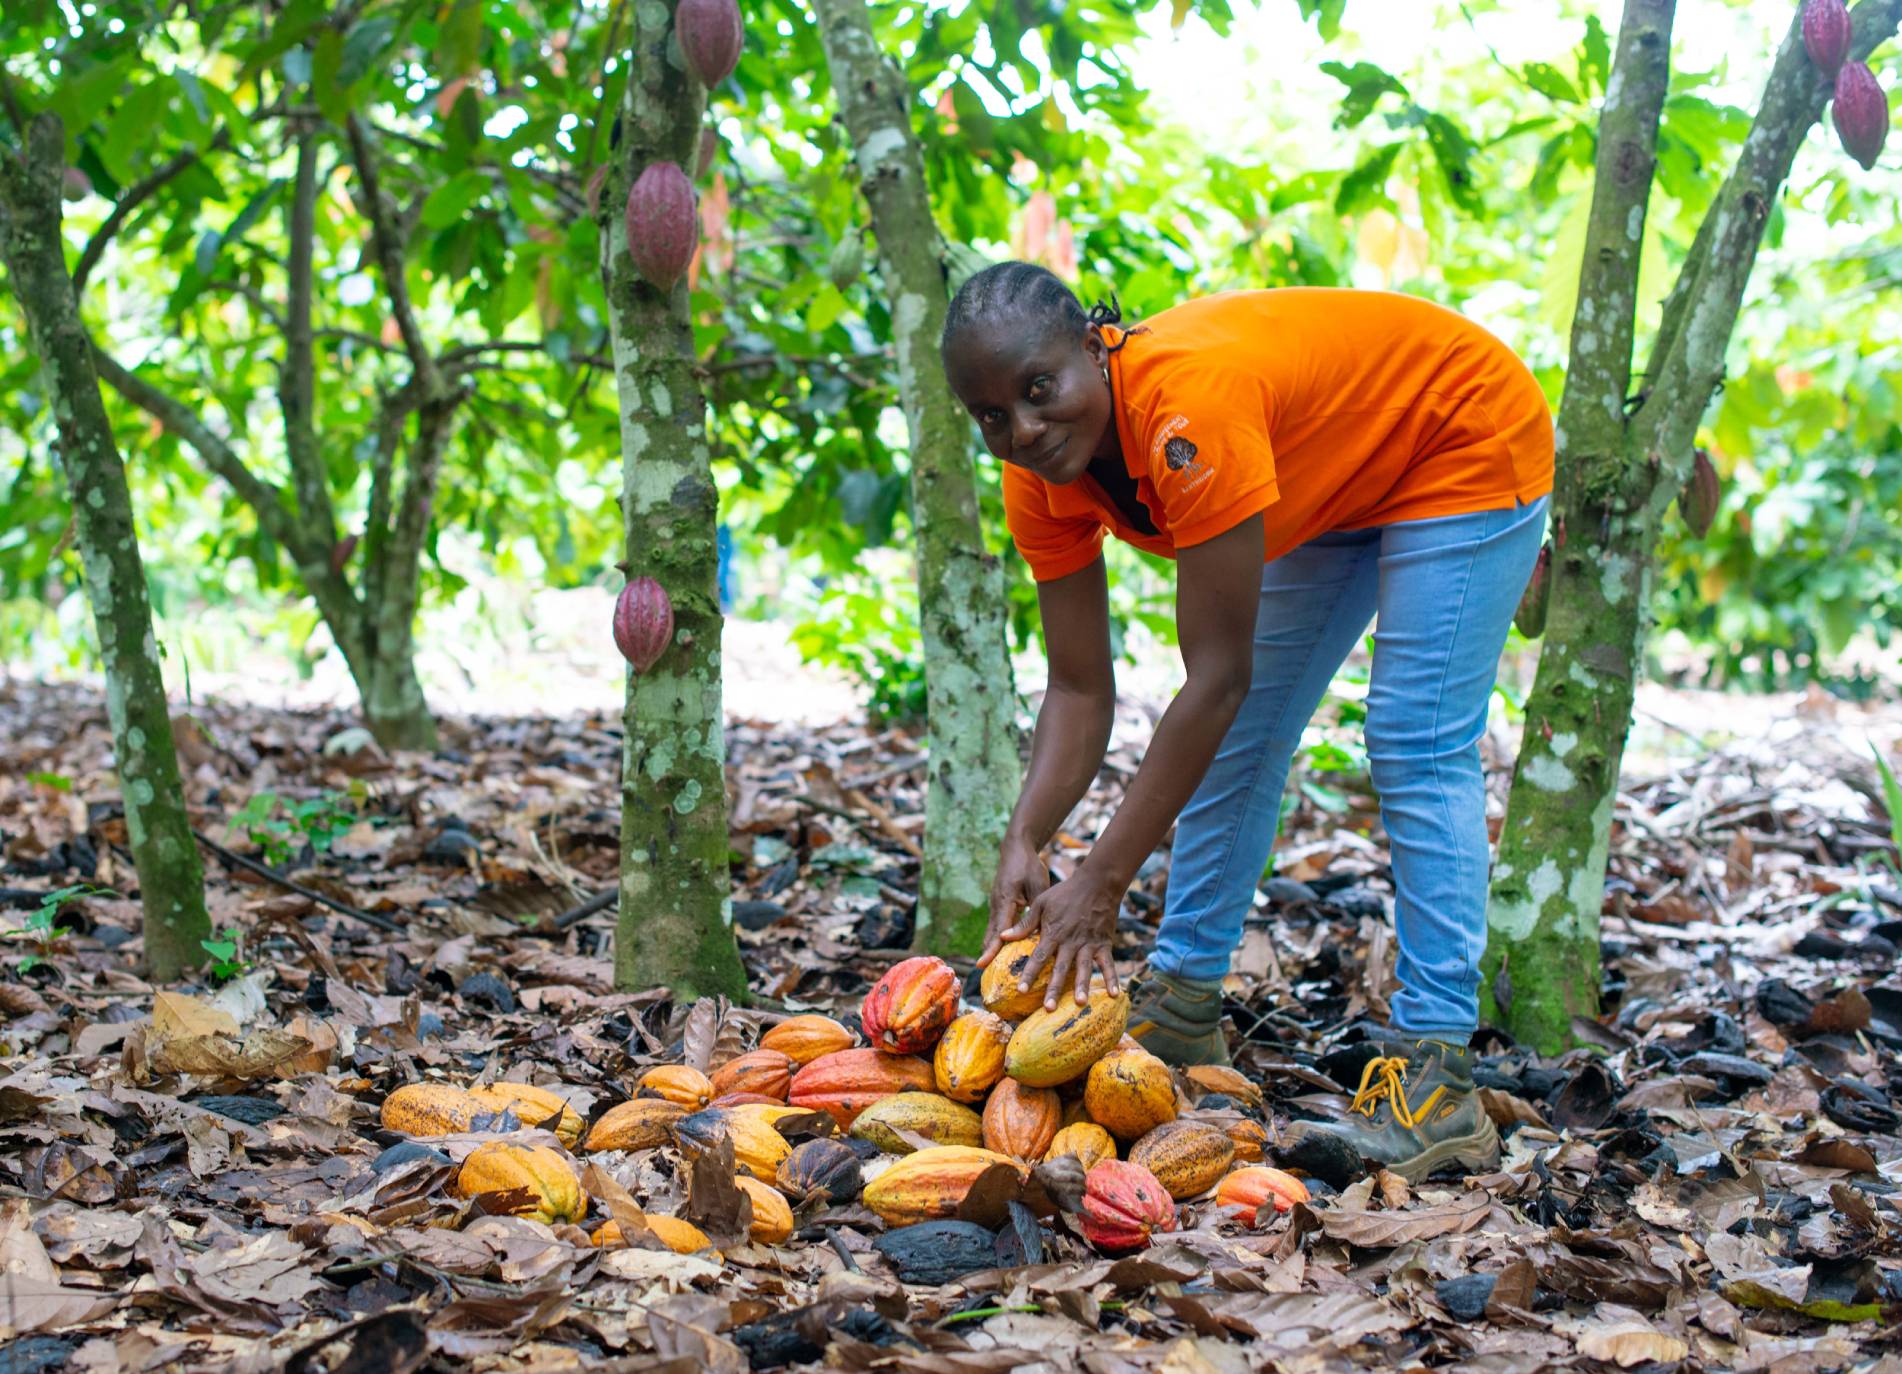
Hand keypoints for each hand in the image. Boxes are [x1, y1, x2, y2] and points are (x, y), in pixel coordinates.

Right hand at [978, 833, 1049, 969]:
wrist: (1016, 849)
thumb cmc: (1029, 866)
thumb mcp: (1038, 886)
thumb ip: (1037, 909)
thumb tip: (1041, 932)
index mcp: (1005, 900)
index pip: (999, 929)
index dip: (992, 948)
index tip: (983, 962)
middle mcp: (997, 905)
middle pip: (991, 933)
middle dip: (987, 952)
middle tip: (982, 971)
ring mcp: (996, 905)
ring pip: (992, 930)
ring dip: (990, 947)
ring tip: (988, 967)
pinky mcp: (999, 905)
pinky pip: (997, 925)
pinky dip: (997, 938)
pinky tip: (1000, 951)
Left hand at [1016, 866, 1122, 1009]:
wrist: (1097, 883)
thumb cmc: (1065, 893)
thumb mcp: (1041, 903)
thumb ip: (1025, 923)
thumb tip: (1003, 936)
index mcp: (1053, 933)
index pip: (1039, 957)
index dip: (1030, 974)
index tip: (1021, 990)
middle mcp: (1070, 941)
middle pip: (1060, 968)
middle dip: (1054, 989)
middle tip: (1049, 1008)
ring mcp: (1089, 944)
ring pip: (1084, 968)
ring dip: (1082, 986)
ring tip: (1079, 1003)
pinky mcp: (1104, 944)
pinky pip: (1108, 964)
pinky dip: (1112, 979)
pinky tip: (1115, 995)